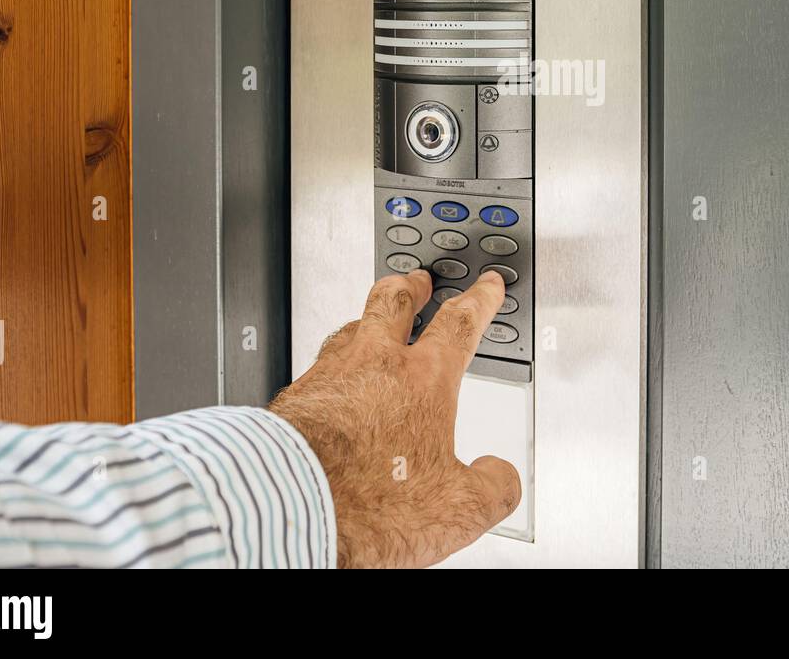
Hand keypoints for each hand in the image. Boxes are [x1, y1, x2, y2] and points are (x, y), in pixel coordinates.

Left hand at [269, 269, 520, 567]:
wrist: (288, 507)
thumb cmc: (366, 503)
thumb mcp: (457, 508)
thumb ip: (491, 486)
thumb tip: (500, 476)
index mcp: (423, 380)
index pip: (458, 324)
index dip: (478, 300)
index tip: (485, 287)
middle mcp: (374, 366)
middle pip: (395, 303)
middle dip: (412, 287)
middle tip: (419, 281)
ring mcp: (328, 376)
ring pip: (351, 327)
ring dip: (366, 318)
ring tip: (370, 322)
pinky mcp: (292, 398)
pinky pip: (315, 365)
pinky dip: (329, 364)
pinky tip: (327, 381)